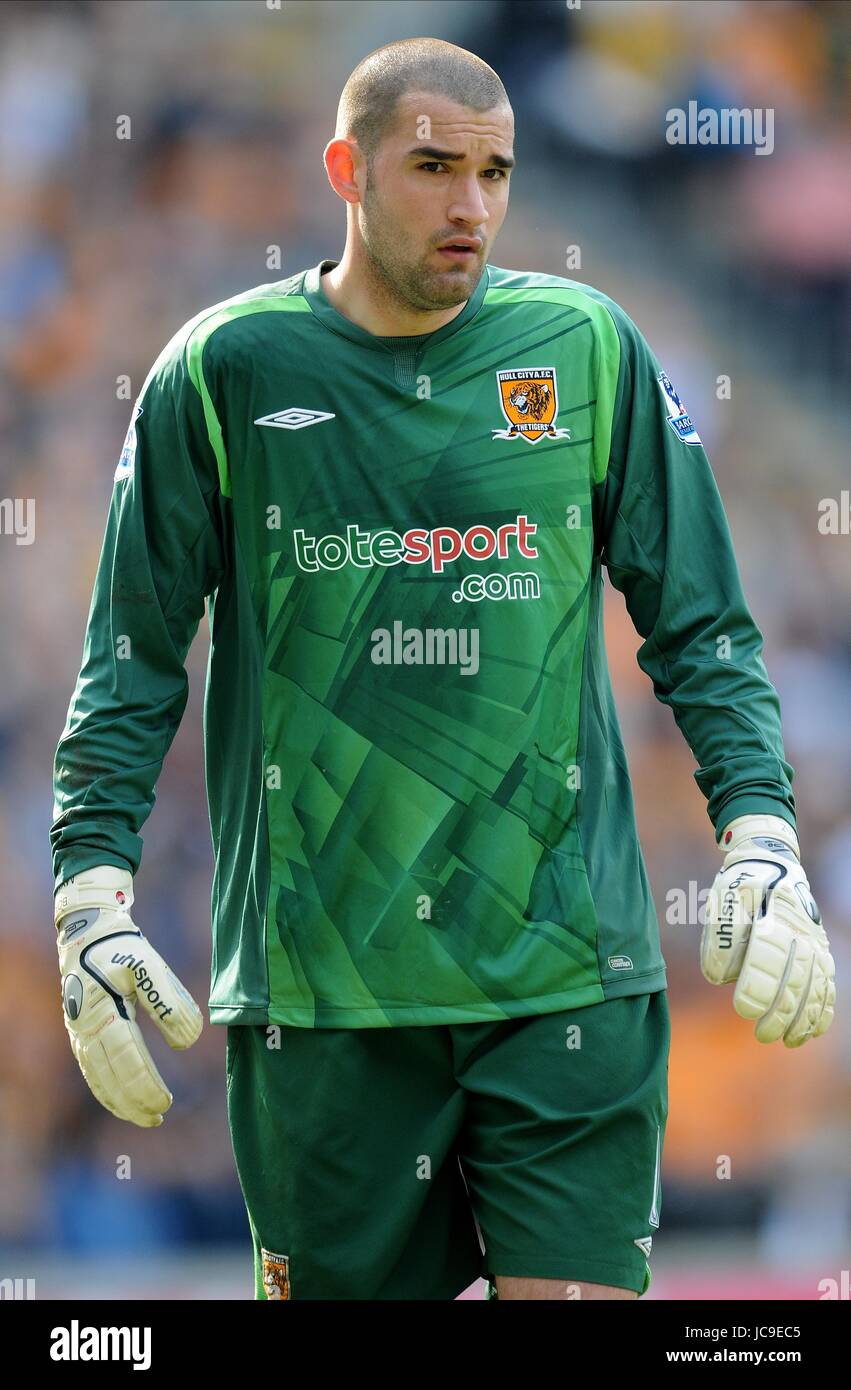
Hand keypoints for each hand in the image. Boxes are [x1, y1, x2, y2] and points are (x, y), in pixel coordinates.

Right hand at [55, 865, 202, 1124]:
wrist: (87, 929)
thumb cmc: (120, 947)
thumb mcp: (148, 966)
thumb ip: (168, 1002)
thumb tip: (188, 1041)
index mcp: (103, 1014)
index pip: (126, 1062)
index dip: (145, 1086)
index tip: (165, 1103)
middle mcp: (86, 1029)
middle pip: (109, 1078)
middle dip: (134, 1102)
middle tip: (159, 1118)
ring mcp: (79, 1032)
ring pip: (98, 1079)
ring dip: (119, 1102)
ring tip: (145, 1118)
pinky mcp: (80, 1032)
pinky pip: (91, 1070)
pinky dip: (105, 1090)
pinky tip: (121, 1101)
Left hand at [700, 815, 834, 1046]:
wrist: (772, 860)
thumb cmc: (741, 884)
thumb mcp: (723, 898)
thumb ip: (720, 935)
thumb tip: (718, 977)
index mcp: (771, 915)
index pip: (767, 956)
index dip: (757, 984)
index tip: (744, 1009)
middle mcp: (798, 930)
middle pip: (795, 976)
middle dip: (780, 1010)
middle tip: (762, 1034)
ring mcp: (813, 941)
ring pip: (815, 984)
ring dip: (803, 1016)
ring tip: (788, 1041)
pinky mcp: (820, 950)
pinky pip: (827, 982)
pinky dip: (823, 1008)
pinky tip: (813, 1032)